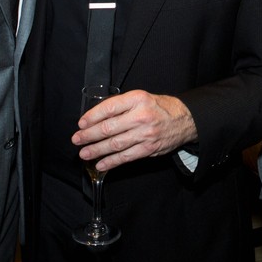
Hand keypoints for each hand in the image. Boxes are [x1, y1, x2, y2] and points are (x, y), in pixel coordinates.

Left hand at [73, 90, 197, 172]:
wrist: (185, 120)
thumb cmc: (160, 107)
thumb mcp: (141, 98)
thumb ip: (121, 106)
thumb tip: (96, 117)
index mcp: (137, 99)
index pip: (109, 108)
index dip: (92, 117)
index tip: (81, 123)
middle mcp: (141, 116)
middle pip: (109, 128)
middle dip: (89, 135)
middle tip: (77, 139)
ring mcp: (145, 134)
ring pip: (115, 144)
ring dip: (96, 150)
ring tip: (84, 153)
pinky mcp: (148, 149)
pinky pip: (126, 157)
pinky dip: (111, 162)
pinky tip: (100, 164)